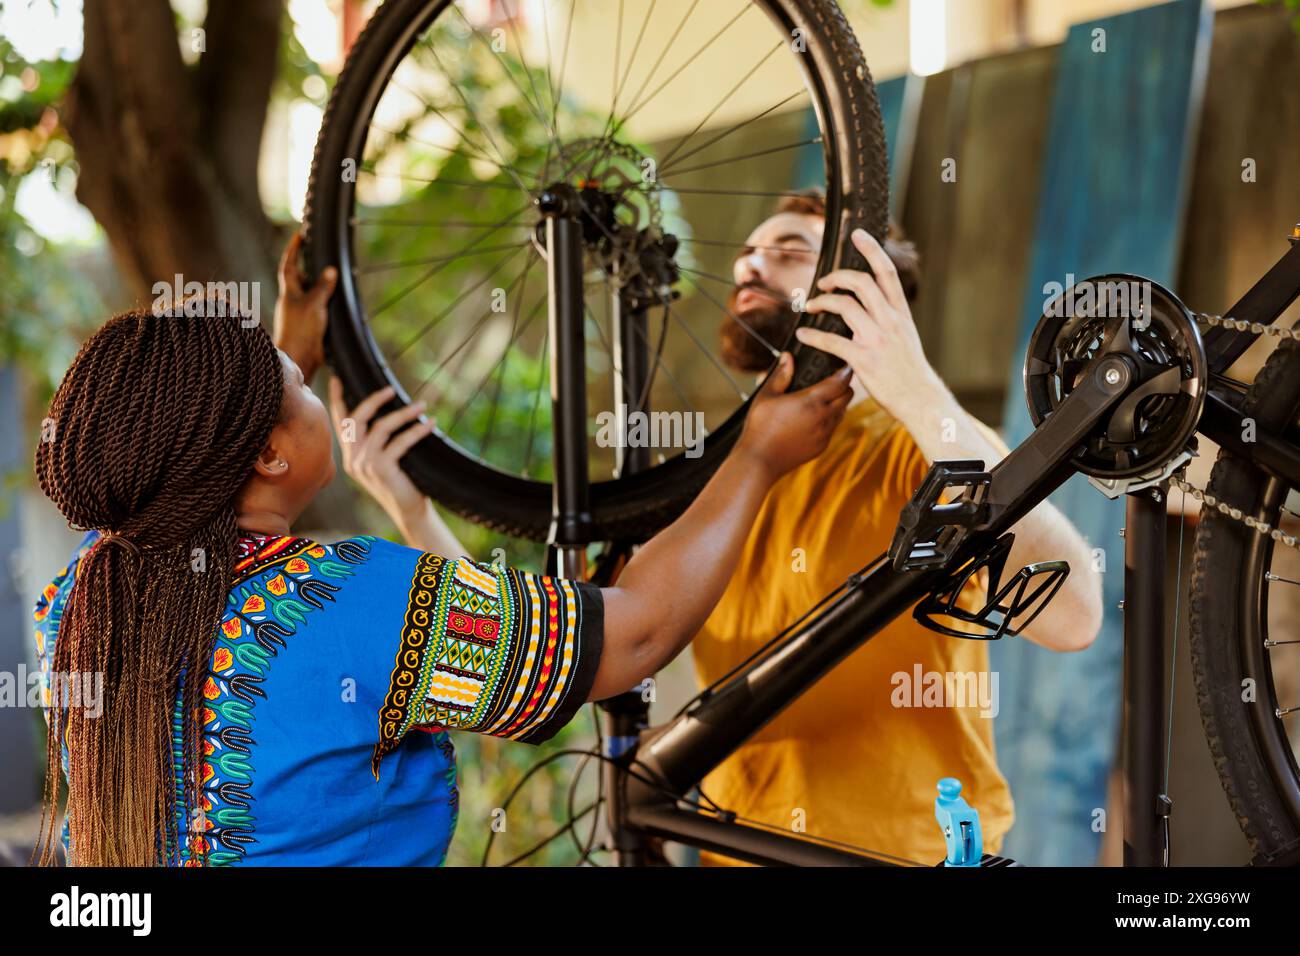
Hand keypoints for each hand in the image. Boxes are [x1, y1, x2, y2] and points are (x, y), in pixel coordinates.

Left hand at [273, 231, 337, 380]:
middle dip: (307, 267)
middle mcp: (292, 300)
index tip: (300, 235)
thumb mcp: (314, 304)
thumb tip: (331, 270)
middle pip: (298, 278)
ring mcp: (299, 313)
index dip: (294, 249)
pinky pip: (316, 307)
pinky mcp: (308, 324)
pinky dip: (324, 301)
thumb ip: (323, 287)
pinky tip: (335, 302)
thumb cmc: (301, 330)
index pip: (290, 265)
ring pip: (308, 293)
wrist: (299, 358)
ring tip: (332, 278)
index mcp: (289, 292)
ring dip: (318, 285)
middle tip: (319, 256)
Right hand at [329, 377, 437, 531]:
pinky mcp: (381, 469)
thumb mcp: (384, 461)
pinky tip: (430, 424)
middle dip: (373, 400)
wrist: (410, 512)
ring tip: (421, 405)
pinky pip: (400, 442)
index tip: (338, 378)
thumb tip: (392, 409)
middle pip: (356, 419)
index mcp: (350, 456)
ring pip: (381, 427)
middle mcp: (353, 459)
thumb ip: (378, 442)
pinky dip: (417, 430)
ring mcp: (365, 465)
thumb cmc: (402, 483)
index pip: (340, 424)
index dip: (338, 400)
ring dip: (403, 413)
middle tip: (391, 389)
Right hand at [735, 352, 852, 480]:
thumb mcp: (767, 395)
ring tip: (823, 398)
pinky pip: (832, 428)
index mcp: (811, 401)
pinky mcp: (821, 446)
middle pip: (847, 397)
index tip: (844, 367)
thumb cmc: (759, 426)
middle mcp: (823, 417)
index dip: (845, 372)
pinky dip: (829, 420)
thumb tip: (788, 357)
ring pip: (842, 413)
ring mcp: (824, 434)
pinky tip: (813, 418)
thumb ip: (781, 375)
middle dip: (844, 387)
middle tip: (835, 380)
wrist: (760, 460)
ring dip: (838, 404)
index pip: (840, 382)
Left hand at [795, 228, 944, 427]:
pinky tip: (803, 335)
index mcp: (900, 313)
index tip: (858, 235)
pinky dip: (813, 336)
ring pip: (845, 306)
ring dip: (822, 302)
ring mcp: (878, 339)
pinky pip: (832, 342)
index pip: (886, 273)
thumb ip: (888, 321)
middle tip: (822, 281)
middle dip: (837, 276)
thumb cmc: (910, 372)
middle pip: (861, 282)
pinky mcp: (864, 359)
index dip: (872, 250)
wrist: (921, 399)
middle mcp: (890, 321)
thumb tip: (868, 310)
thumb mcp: (906, 338)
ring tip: (810, 306)